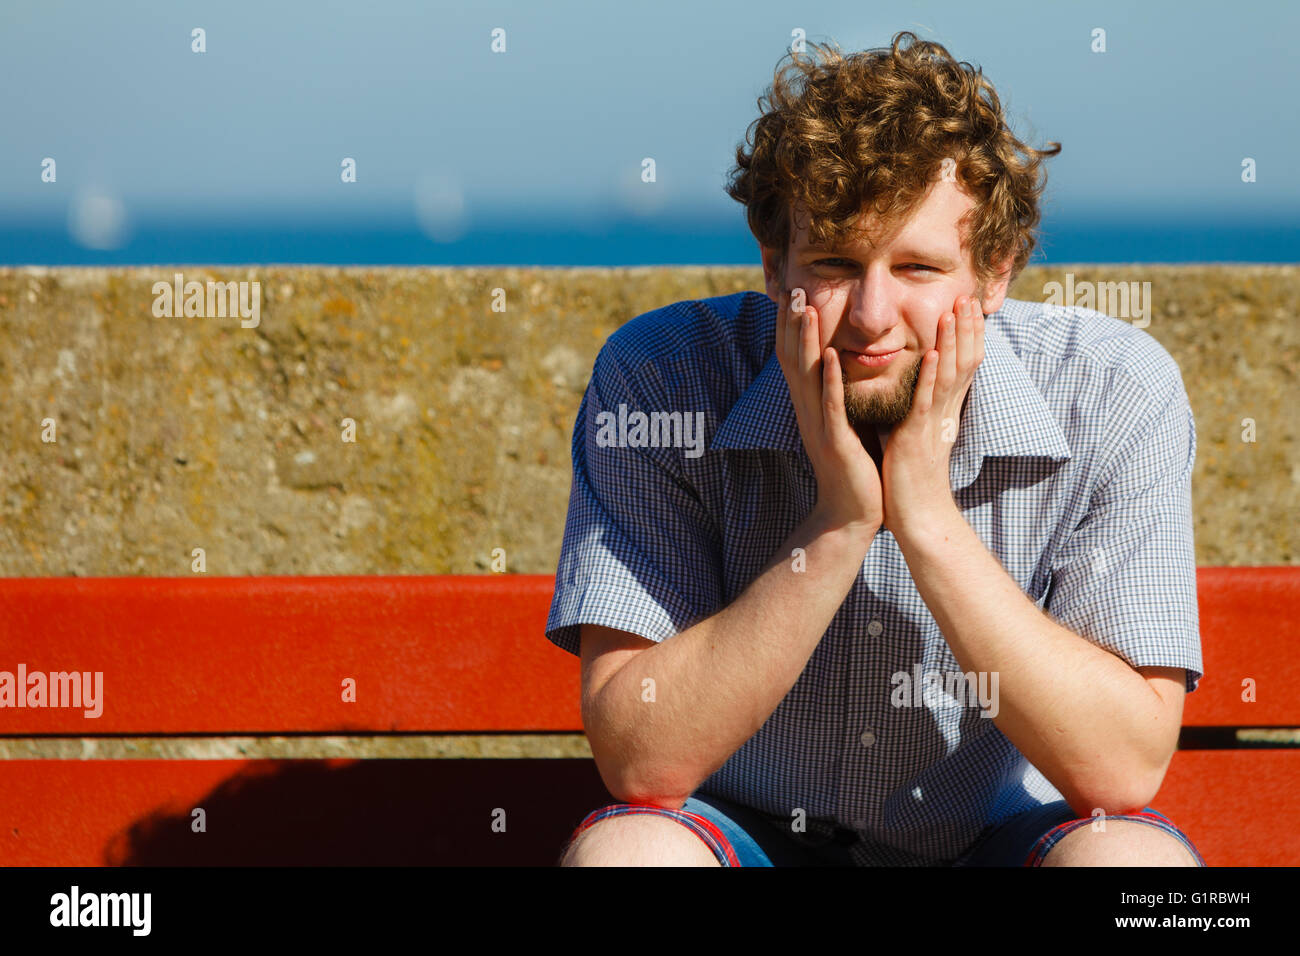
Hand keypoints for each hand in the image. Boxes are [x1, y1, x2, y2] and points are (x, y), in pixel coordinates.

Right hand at [776, 287, 882, 536]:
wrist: (851, 513)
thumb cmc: (853, 466)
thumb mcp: (843, 422)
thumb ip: (839, 394)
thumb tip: (844, 365)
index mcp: (810, 405)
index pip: (795, 358)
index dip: (792, 326)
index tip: (793, 294)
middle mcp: (807, 411)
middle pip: (793, 358)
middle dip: (792, 324)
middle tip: (792, 288)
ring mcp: (818, 424)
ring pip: (807, 375)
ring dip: (806, 341)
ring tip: (807, 308)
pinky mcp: (835, 440)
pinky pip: (830, 404)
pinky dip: (830, 379)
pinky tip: (832, 355)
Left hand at [880, 293, 984, 538]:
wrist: (916, 514)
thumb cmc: (912, 476)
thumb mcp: (918, 433)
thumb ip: (919, 407)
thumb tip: (912, 386)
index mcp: (944, 410)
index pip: (962, 365)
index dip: (967, 335)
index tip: (966, 306)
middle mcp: (944, 412)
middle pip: (962, 362)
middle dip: (965, 329)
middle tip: (966, 297)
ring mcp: (933, 422)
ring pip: (947, 375)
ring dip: (950, 342)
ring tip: (951, 312)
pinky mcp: (916, 435)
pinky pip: (925, 401)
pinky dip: (929, 376)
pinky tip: (930, 353)